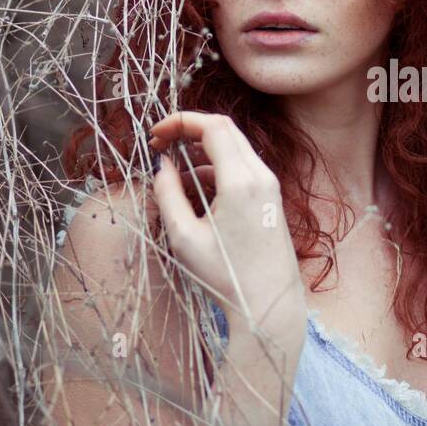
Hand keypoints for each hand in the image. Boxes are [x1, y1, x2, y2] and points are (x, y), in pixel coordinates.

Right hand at [149, 111, 306, 336]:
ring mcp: (270, 186)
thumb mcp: (184, 237)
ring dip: (201, 149)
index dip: (180, 121)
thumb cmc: (225, 276)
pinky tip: (195, 190)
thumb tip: (161, 164)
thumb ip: (167, 193)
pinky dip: (216, 167)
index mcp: (241, 182)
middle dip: (189, 129)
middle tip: (160, 144)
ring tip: (173, 173)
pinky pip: (242, 166)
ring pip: (234, 147)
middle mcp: (261, 176)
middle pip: (225, 129)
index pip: (213, 126)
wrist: (268, 304)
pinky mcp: (271, 197)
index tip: (155, 134)